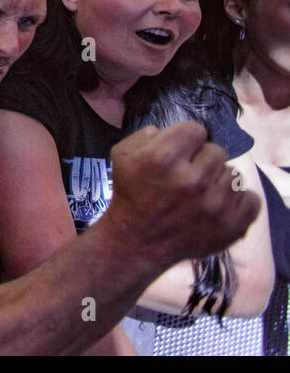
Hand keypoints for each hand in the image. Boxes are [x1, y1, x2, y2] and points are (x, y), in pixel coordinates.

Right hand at [100, 121, 260, 268]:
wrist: (138, 242)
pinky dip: (238, 201)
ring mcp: (215, 205)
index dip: (185, 139)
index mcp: (163, 159)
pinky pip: (251, 198)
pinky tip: (219, 204)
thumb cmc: (130, 194)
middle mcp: (191, 180)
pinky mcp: (231, 225)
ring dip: (218, 180)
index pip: (195, 130)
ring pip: (233, 174)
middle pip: (217, 151)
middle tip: (187, 176)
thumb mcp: (121, 155)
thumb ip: (146, 134)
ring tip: (201, 192)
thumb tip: (171, 132)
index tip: (178, 153)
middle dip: (201, 160)